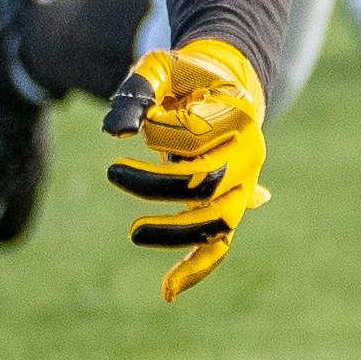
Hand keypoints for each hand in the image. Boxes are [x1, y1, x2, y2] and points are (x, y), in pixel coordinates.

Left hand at [108, 37, 269, 299]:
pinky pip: (218, 246)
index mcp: (239, 116)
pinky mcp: (228, 206)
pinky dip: (195, 269)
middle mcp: (248, 155)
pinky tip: (166, 291)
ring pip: (216, 222)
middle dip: (154, 183)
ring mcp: (242, 186)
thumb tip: (116, 132)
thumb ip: (136, 92)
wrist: (225, 88)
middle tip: (112, 171)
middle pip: (204, 183)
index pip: (195, 135)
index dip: (159, 129)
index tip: (141, 121)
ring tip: (135, 232)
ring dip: (174, 232)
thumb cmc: (187, 77)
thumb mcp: (159, 68)